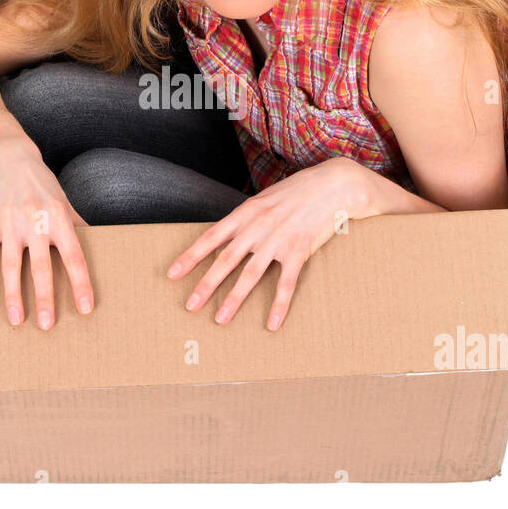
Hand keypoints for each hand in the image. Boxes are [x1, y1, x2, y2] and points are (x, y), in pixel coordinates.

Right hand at [0, 136, 93, 329]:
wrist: (9, 157)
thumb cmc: (42, 184)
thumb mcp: (65, 201)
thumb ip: (78, 226)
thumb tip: (102, 244)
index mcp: (59, 218)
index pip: (74, 256)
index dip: (81, 283)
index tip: (85, 308)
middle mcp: (34, 221)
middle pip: (40, 266)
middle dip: (45, 297)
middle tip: (48, 325)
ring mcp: (8, 223)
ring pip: (10, 265)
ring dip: (13, 295)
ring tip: (17, 320)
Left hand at [165, 156, 377, 330]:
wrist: (335, 185)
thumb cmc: (299, 191)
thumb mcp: (266, 199)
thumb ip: (249, 218)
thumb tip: (231, 235)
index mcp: (246, 212)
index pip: (211, 237)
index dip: (191, 257)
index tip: (172, 274)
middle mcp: (258, 226)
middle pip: (226, 260)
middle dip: (206, 284)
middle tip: (190, 305)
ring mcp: (278, 239)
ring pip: (250, 275)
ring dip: (234, 299)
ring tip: (220, 319)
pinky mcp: (299, 250)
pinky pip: (286, 283)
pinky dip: (279, 305)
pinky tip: (272, 324)